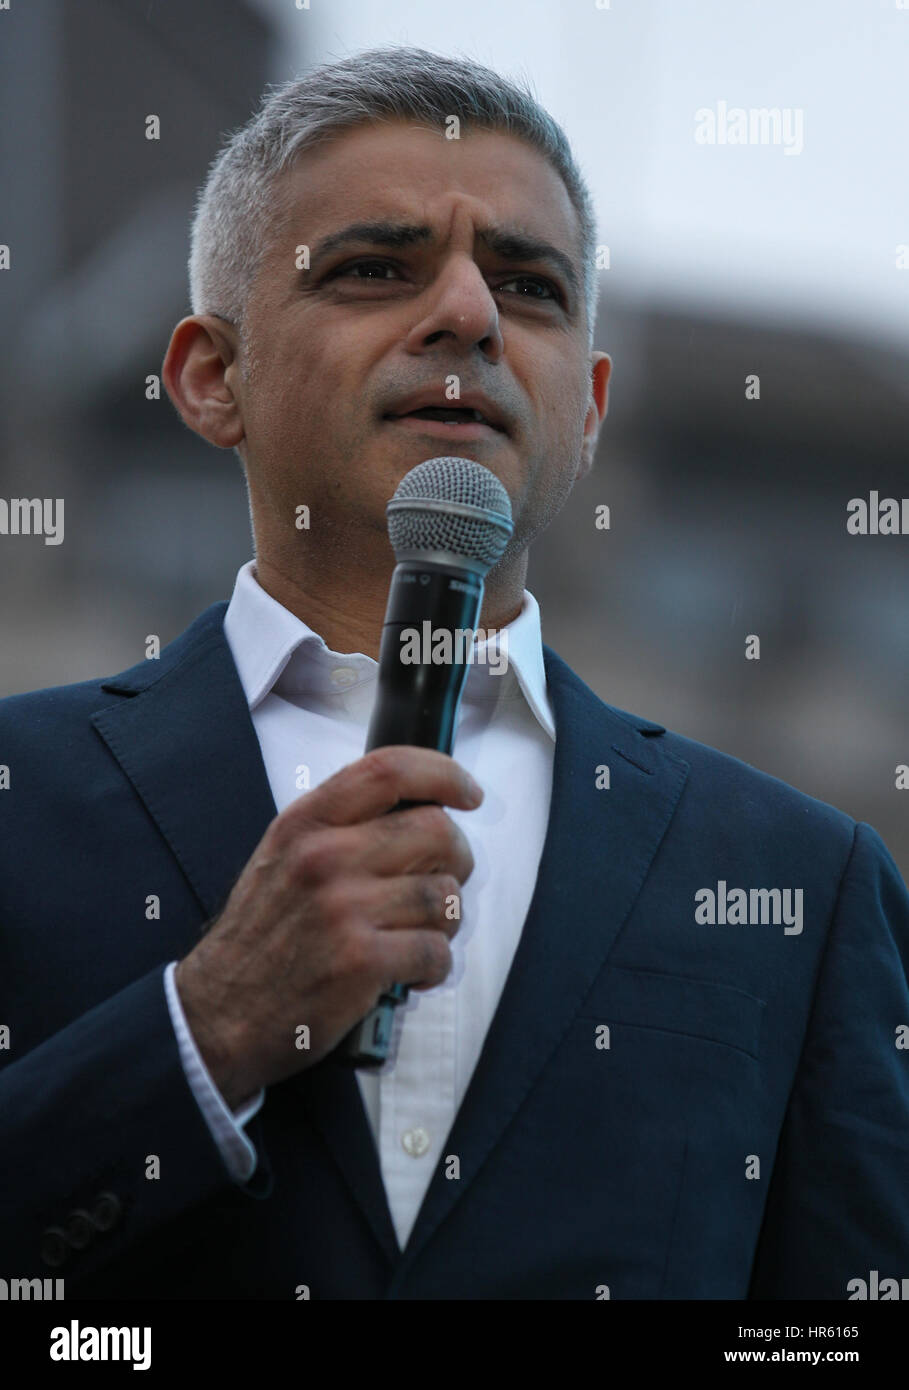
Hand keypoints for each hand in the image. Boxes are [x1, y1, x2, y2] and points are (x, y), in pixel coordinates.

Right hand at [174, 746, 481, 1106]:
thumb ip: (340, 828)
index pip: (389, 769)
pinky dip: (434, 967)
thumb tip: (419, 812)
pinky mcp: (361, 961)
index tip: (468, 793)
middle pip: (436, 830)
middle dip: (458, 859)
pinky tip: (410, 974)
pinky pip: (436, 951)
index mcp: (305, 823)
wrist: (217, 1015)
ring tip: (416, 937)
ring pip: (445, 895)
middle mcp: (324, 857)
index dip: (443, 773)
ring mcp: (344, 909)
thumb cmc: (260, 939)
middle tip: (444, 882)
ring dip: (445, 922)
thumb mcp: (282, 858)